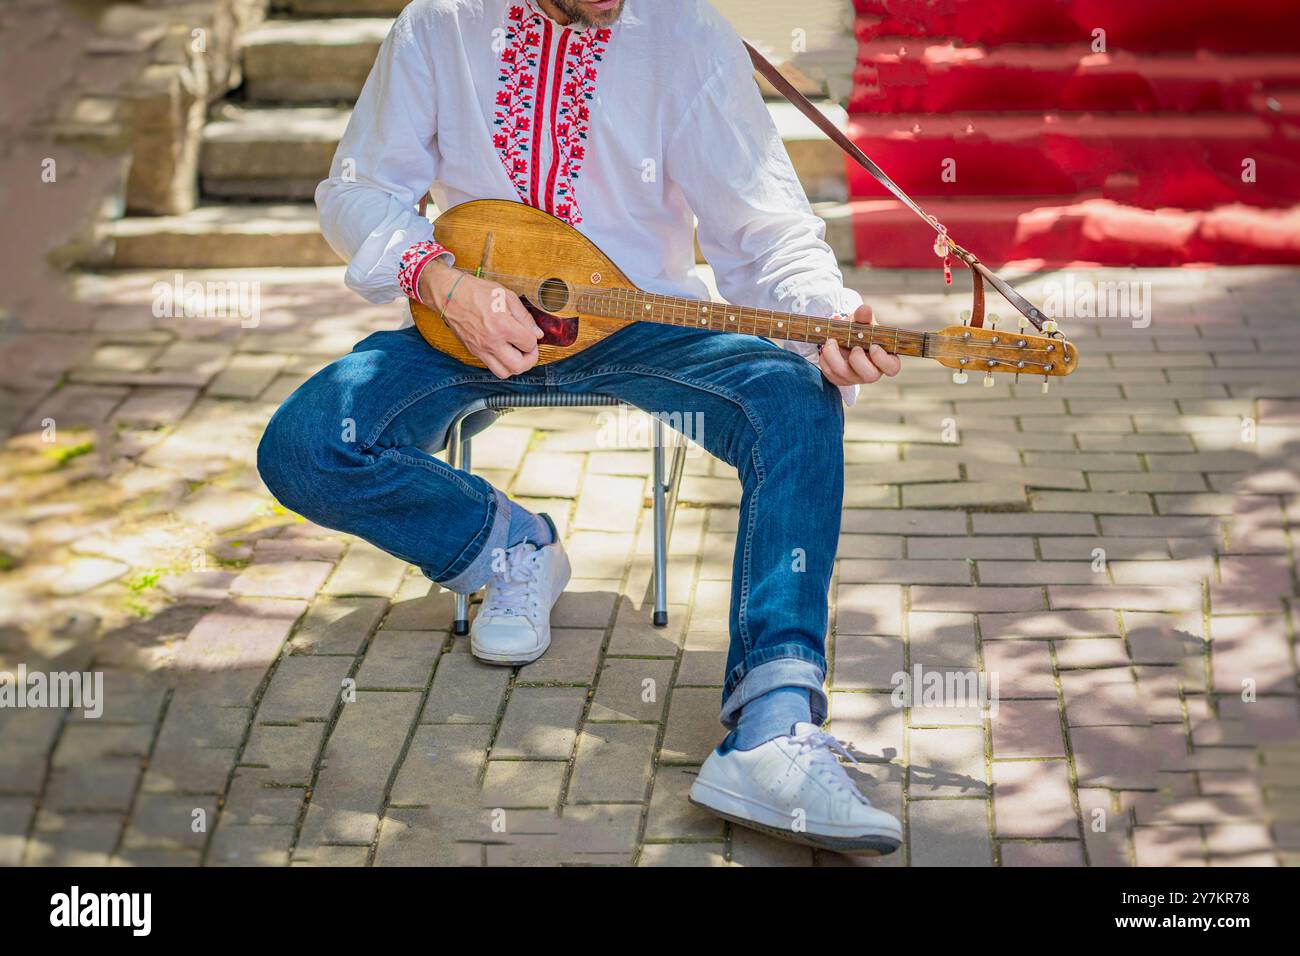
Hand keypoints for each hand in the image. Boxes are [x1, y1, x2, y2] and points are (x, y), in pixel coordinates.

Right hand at [420, 261, 542, 378]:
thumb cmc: (476, 291)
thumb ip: (524, 317)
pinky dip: (502, 363)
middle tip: (529, 349)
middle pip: (519, 366)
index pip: (529, 344)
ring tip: (517, 353)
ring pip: (504, 372)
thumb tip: (537, 334)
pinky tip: (504, 351)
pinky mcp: (473, 351)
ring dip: (515, 366)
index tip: (531, 334)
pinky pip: (491, 367)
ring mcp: (481, 349)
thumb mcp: (506, 296)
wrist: (450, 295)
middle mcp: (492, 342)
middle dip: (530, 359)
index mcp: (503, 326)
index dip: (534, 340)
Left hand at [818, 303, 900, 385]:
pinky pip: (831, 375)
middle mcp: (872, 372)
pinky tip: (826, 348)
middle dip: (858, 360)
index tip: (873, 346)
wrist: (843, 337)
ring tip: (831, 341)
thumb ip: (864, 317)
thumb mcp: (862, 322)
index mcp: (885, 359)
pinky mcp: (839, 379)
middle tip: (854, 346)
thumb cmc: (859, 331)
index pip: (892, 368)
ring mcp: (855, 378)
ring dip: (834, 357)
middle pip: (869, 376)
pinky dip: (825, 360)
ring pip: (845, 376)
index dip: (883, 360)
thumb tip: (865, 309)